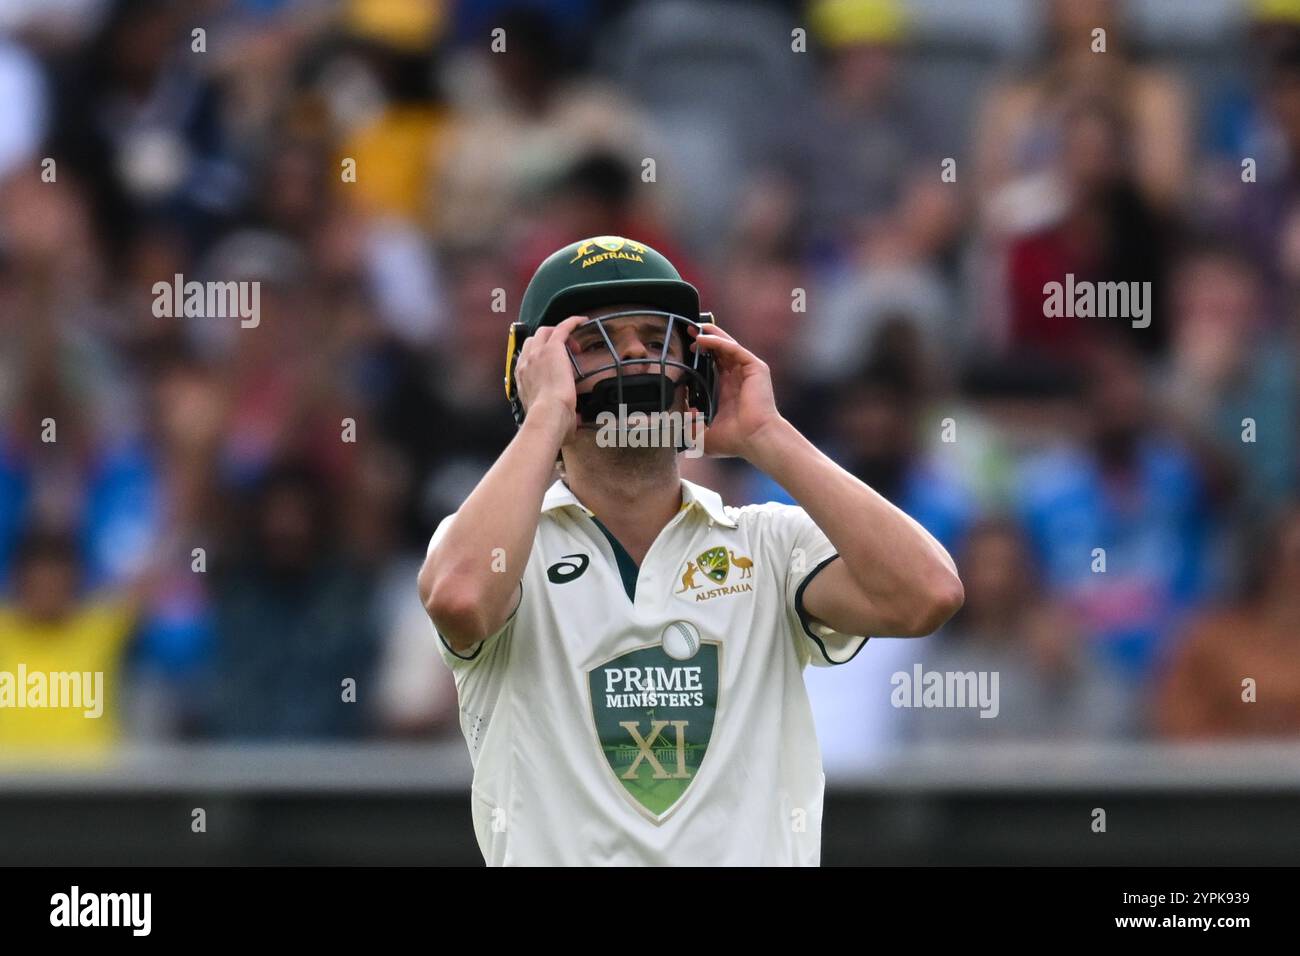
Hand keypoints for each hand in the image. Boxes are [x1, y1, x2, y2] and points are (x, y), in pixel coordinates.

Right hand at [514, 314, 585, 443]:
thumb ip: (559, 416)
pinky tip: (582, 321)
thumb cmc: (547, 422)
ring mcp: (537, 354)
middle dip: (547, 342)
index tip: (554, 365)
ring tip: (574, 344)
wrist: (547, 415)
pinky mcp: (553, 348)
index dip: (539, 357)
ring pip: (544, 331)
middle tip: (567, 353)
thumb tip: (575, 423)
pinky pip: (562, 327)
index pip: (526, 359)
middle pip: (532, 340)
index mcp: (521, 379)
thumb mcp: (547, 416)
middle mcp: (525, 363)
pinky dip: (572, 322)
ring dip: (558, 334)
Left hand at [688, 323, 782, 458]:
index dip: (703, 353)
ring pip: (728, 345)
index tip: (687, 347)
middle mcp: (740, 377)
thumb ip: (692, 426)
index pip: (717, 364)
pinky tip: (702, 339)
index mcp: (730, 389)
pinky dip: (717, 341)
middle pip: (722, 350)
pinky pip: (733, 348)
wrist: (755, 440)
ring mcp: (749, 371)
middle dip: (705, 339)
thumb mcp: (704, 435)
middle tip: (688, 331)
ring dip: (711, 335)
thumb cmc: (736, 441)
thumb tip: (684, 414)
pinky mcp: (755, 368)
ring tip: (694, 329)